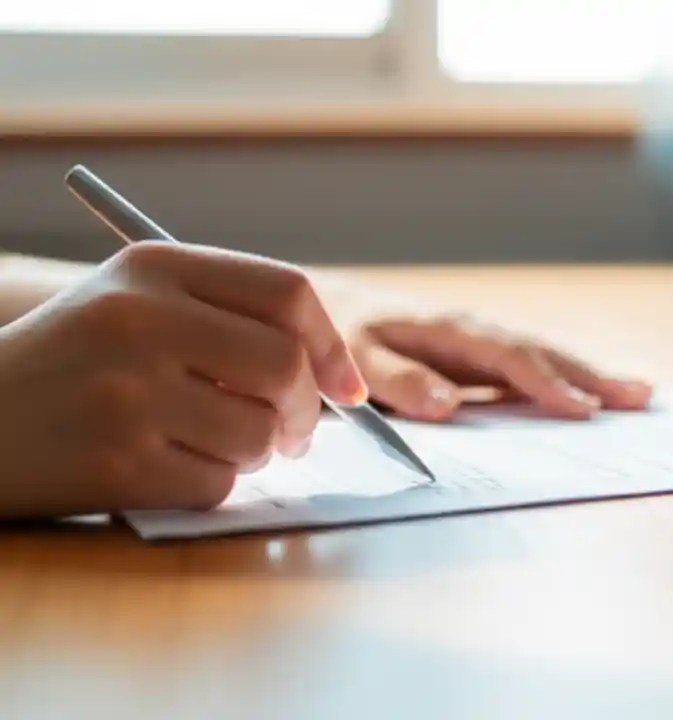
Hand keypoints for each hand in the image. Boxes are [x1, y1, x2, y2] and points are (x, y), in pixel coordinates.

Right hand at [0, 243, 363, 517]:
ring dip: (255, 453)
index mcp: (152, 267)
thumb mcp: (132, 303)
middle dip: (305, 410)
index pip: (287, 293)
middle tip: (294, 433)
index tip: (347, 388)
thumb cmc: (72, 363)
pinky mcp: (115, 463)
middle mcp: (139, 320)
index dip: (332, 346)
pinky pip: (217, 484)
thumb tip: (338, 378)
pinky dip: (211, 485)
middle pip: (284, 365)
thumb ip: (230, 318)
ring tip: (213, 445)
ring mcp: (125, 393)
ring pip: (258, 433)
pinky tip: (167, 469)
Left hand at [342, 310, 652, 421]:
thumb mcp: (354, 358)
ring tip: (639, 393)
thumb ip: (398, 380)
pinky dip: (565, 381)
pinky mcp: (479, 359)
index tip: (585, 409)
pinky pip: (529, 371)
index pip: (510, 358)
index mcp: (450, 331)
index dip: (548, 383)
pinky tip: (593, 398)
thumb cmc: (338, 336)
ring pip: (545, 358)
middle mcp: (476, 334)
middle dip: (593, 376)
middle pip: (544, 354)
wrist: (321, 307)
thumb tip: (448, 405)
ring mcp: (482, 346)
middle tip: (642, 395)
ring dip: (590, 376)